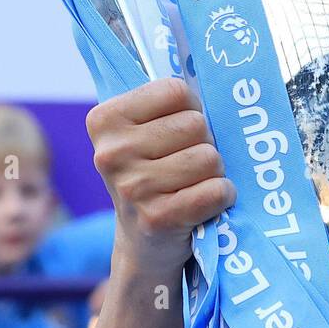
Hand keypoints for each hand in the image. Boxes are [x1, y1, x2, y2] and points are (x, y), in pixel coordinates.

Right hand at [86, 78, 234, 272]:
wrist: (144, 244)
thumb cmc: (155, 174)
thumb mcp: (145, 133)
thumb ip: (171, 105)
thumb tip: (223, 84)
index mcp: (105, 120)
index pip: (176, 91)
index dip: (190, 110)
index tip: (176, 131)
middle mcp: (111, 153)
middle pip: (196, 124)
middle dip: (203, 144)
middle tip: (186, 164)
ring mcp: (132, 188)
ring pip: (210, 158)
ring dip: (213, 172)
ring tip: (192, 184)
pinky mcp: (157, 219)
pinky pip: (216, 191)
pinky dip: (222, 196)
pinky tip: (203, 205)